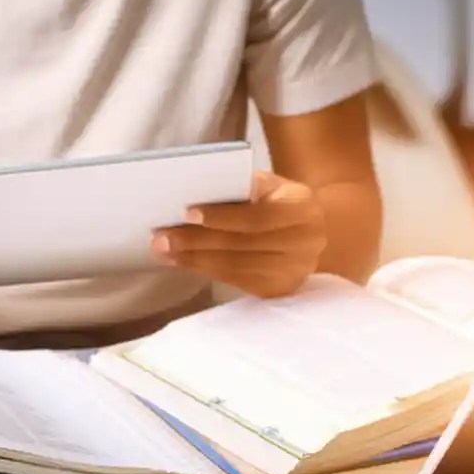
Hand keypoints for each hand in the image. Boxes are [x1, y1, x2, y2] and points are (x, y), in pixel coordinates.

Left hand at [151, 171, 326, 297]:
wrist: (312, 230)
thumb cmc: (279, 201)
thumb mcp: (270, 184)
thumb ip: (242, 186)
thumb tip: (195, 193)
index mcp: (303, 208)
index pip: (256, 217)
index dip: (221, 217)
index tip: (187, 213)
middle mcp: (305, 243)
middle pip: (241, 245)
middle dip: (196, 241)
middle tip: (161, 238)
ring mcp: (294, 271)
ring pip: (235, 267)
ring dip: (195, 260)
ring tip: (165, 251)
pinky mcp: (279, 289)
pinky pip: (237, 280)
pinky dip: (207, 270)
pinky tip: (184, 261)